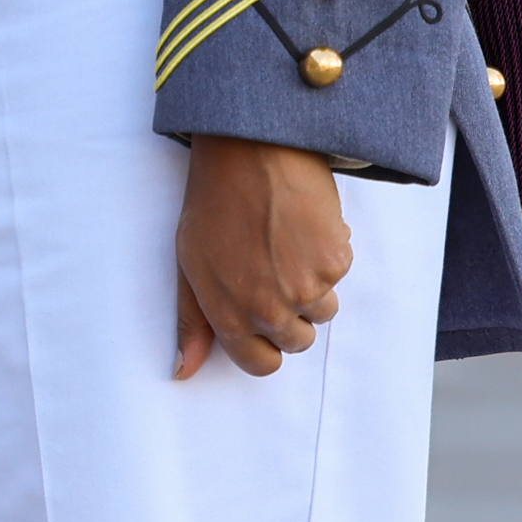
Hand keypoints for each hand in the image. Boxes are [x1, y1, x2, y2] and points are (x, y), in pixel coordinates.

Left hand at [173, 133, 353, 379]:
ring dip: (311, 285)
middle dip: (288, 312)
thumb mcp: (189, 263)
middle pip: (296, 341)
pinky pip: (339, 275)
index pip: (261, 364)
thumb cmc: (213, 204)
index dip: (264, 344)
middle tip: (269, 266)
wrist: (249, 150)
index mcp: (229, 314)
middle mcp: (269, 310)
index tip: (262, 317)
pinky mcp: (335, 262)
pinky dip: (327, 254)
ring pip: (323, 310)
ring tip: (285, 242)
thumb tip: (182, 372)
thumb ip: (192, 322)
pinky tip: (303, 225)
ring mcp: (305, 288)